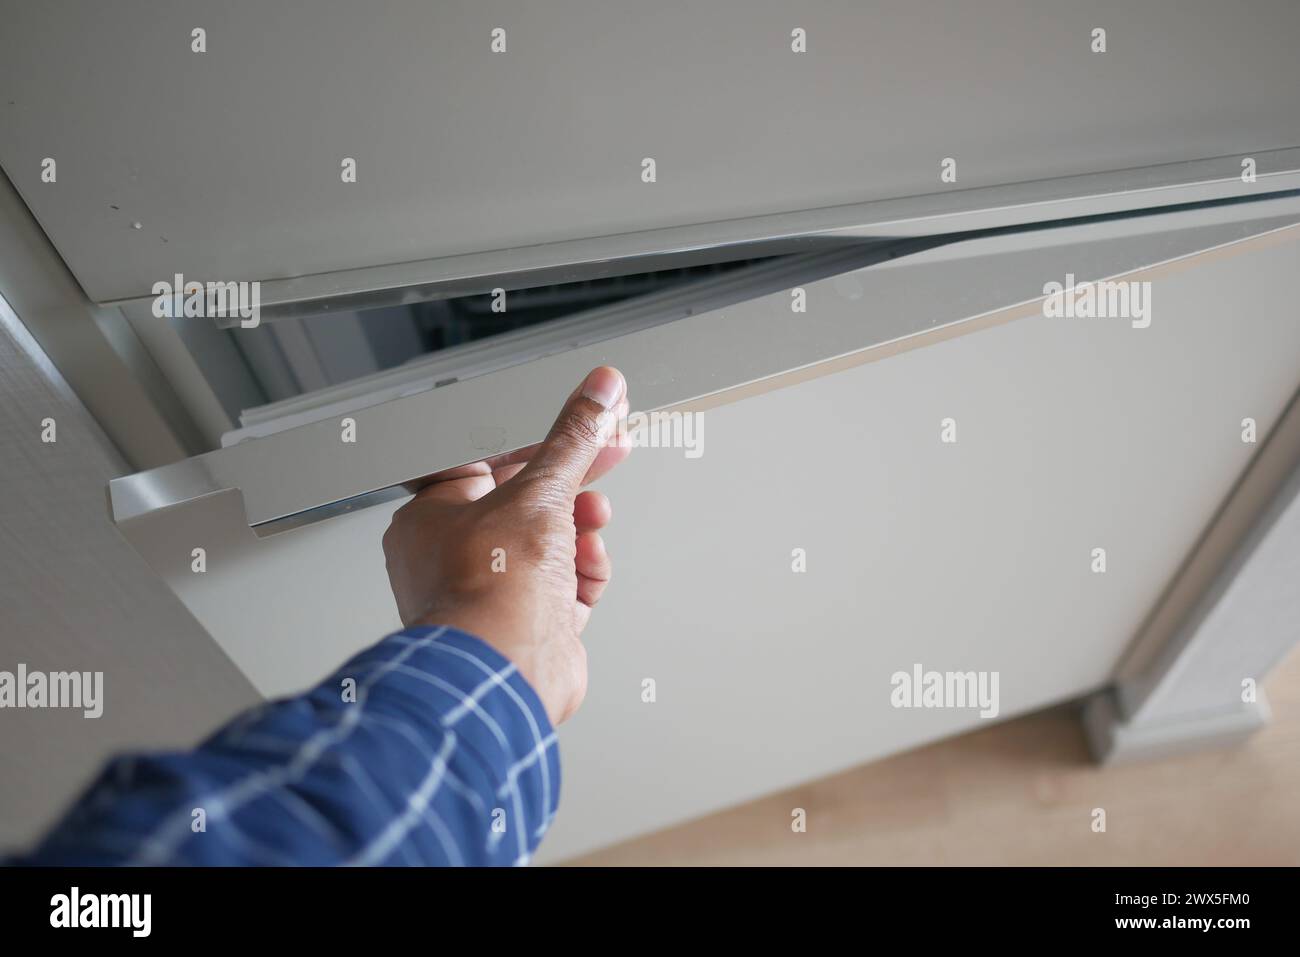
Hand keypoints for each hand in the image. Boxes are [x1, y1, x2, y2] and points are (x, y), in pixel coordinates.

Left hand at [382, 367, 629, 725]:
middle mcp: (454, 558)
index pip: (492, 462)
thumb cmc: (489, 591)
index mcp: (433, 517)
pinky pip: (564, 587)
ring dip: (581, 532)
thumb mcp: (542, 493)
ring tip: (592, 522)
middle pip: (527, 504)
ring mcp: (491, 594)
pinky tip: (586, 571)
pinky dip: (582, 576)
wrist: (507, 672)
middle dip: (572, 487)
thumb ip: (575, 438)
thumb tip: (598, 391)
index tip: (581, 426)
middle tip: (609, 454)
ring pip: (550, 546)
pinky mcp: (527, 625)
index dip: (543, 443)